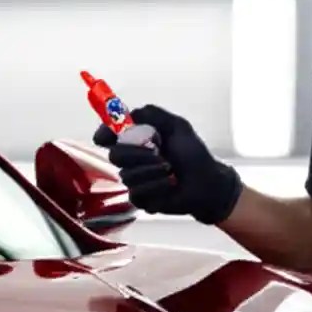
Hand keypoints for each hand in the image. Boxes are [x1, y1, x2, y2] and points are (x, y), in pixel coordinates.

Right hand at [93, 105, 242, 224]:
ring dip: (151, 171)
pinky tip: (169, 184)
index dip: (104, 134)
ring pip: (126, 175)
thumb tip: (128, 113)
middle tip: (158, 153)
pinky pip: (136, 192)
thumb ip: (152, 114)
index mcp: (138, 140)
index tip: (104, 137)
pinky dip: (155, 186)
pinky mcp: (141, 199)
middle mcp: (133, 160)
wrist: (207, 182)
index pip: (109, 136)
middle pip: (115, 155)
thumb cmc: (194, 154)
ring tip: (170, 170)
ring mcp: (135, 180)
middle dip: (136, 154)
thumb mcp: (176, 126)